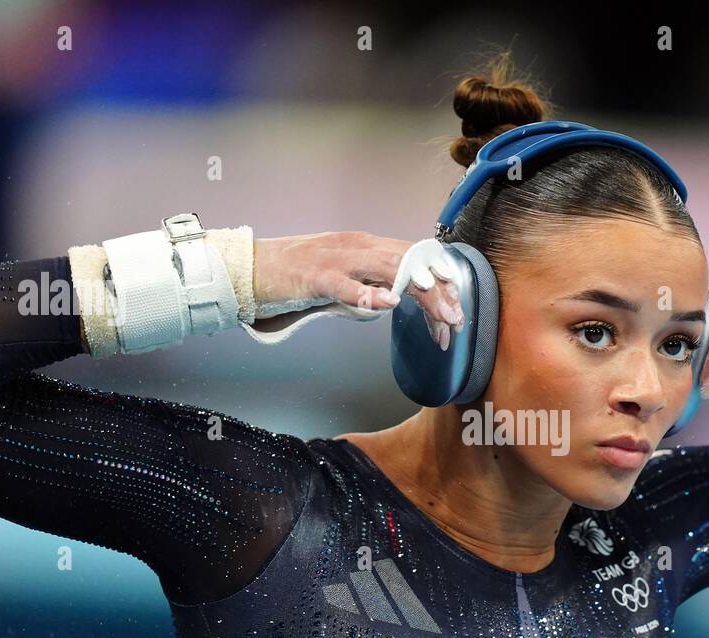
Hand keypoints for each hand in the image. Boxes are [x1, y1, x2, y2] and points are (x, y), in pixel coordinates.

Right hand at [252, 232, 461, 332]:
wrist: (251, 267)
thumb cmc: (297, 275)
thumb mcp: (345, 276)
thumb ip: (370, 283)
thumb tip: (395, 299)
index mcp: (367, 246)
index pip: (416, 258)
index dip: (441, 282)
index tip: (458, 309)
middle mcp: (358, 246)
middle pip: (412, 263)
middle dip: (440, 291)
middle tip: (458, 320)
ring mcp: (337, 258)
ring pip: (389, 268)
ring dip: (420, 292)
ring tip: (440, 314)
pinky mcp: (315, 275)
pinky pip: (346, 284)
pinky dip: (369, 293)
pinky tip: (388, 302)